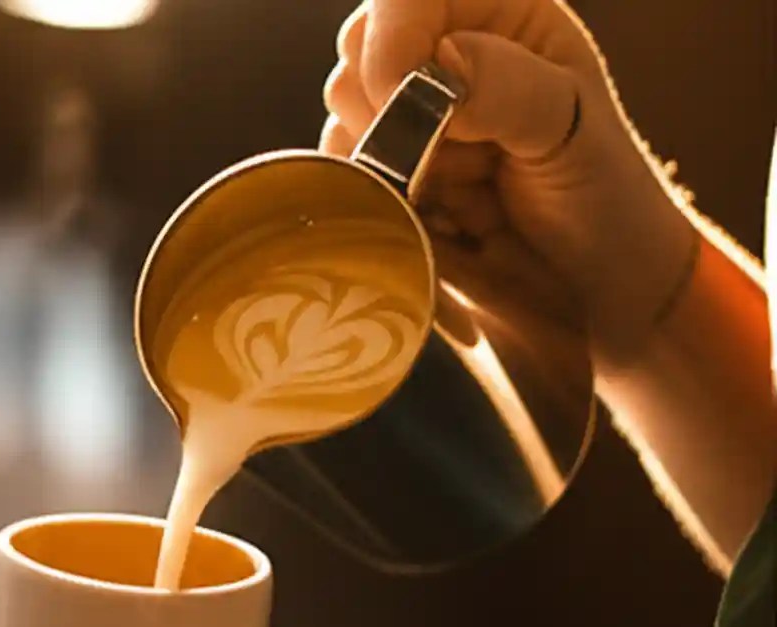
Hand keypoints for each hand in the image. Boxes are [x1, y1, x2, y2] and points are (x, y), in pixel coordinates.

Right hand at [320, 0, 699, 360]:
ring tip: (459, 193)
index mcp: (494, 17)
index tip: (402, 98)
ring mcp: (404, 115)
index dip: (390, 39)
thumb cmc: (600, 195)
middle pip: (357, 52)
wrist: (584, 288)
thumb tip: (438, 66)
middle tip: (458, 158)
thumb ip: (507, 86)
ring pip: (340, 116)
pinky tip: (431, 215)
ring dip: (386, 162)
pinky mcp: (380, 170)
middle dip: (388, 112)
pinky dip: (371, 196)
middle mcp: (440, 54)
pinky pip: (336, 171)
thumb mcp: (569, 127)